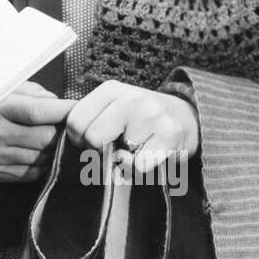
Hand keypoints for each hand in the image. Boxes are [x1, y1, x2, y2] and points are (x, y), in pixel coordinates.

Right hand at [0, 81, 65, 183]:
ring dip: (55, 150)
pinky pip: (32, 173)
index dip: (64, 111)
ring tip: (57, 140)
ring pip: (42, 158)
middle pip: (45, 138)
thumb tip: (56, 103)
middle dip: (63, 133)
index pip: (37, 112)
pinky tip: (42, 154)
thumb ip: (29, 93)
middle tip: (71, 126)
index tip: (81, 108)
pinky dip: (43, 164)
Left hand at [60, 79, 198, 174]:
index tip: (92, 142)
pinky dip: (140, 168)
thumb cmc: (140, 117)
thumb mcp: (112, 107)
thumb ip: (90, 120)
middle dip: (99, 152)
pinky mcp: (170, 135)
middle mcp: (130, 98)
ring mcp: (151, 115)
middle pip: (92, 138)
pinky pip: (139, 165)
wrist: (186, 116)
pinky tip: (149, 155)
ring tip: (136, 148)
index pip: (75, 122)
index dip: (79, 140)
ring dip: (124, 160)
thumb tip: (72, 143)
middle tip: (114, 148)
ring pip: (118, 155)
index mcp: (110, 89)